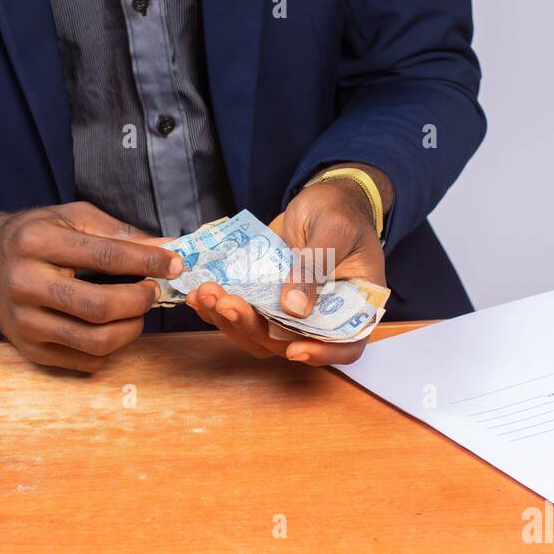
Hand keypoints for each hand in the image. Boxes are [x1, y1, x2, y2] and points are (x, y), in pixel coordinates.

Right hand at [0, 202, 181, 372]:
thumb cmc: (34, 237)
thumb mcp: (71, 218)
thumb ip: (120, 233)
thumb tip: (169, 247)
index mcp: (36, 243)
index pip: (106, 257)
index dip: (148, 262)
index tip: (174, 264)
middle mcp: (25, 284)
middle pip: (101, 306)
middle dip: (140, 300)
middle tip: (152, 291)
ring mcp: (25, 323)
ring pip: (96, 341)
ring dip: (131, 328)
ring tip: (136, 310)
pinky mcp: (30, 349)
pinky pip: (85, 360)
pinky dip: (111, 347)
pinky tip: (113, 326)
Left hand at [186, 170, 389, 366]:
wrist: (322, 199)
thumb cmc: (339, 210)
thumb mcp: (333, 229)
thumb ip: (314, 267)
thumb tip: (294, 309)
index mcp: (354, 304)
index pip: (347, 344)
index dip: (322, 354)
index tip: (294, 350)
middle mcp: (323, 316)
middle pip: (290, 341)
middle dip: (253, 327)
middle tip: (225, 302)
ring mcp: (292, 310)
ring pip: (261, 333)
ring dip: (230, 320)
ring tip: (205, 294)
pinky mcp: (266, 299)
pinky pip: (244, 313)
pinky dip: (219, 308)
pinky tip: (198, 293)